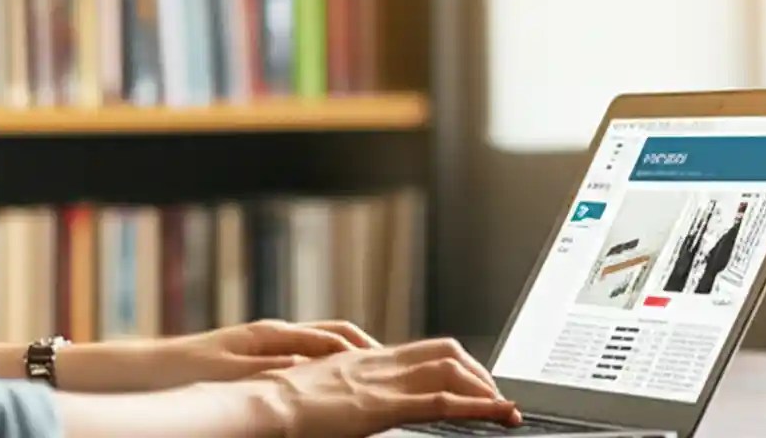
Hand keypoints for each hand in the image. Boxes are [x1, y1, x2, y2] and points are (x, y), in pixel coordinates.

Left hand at [148, 319, 381, 387]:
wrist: (149, 368)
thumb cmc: (188, 370)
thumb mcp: (234, 372)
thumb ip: (277, 369)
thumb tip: (314, 365)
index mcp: (272, 334)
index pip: (332, 338)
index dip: (364, 350)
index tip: (389, 364)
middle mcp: (274, 333)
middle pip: (333, 335)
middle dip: (365, 347)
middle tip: (391, 366)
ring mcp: (266, 342)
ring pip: (320, 344)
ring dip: (347, 355)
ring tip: (372, 373)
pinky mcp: (256, 355)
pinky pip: (303, 356)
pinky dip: (326, 363)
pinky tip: (332, 382)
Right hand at [254, 337, 520, 437]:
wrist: (262, 403)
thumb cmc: (279, 403)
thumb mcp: (321, 390)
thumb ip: (345, 391)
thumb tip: (354, 403)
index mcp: (365, 360)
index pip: (423, 351)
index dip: (456, 364)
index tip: (472, 382)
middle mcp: (380, 363)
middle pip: (444, 353)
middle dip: (476, 373)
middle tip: (493, 396)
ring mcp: (383, 382)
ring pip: (450, 371)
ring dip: (483, 389)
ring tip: (502, 409)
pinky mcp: (383, 406)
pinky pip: (440, 402)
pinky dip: (475, 406)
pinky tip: (494, 414)